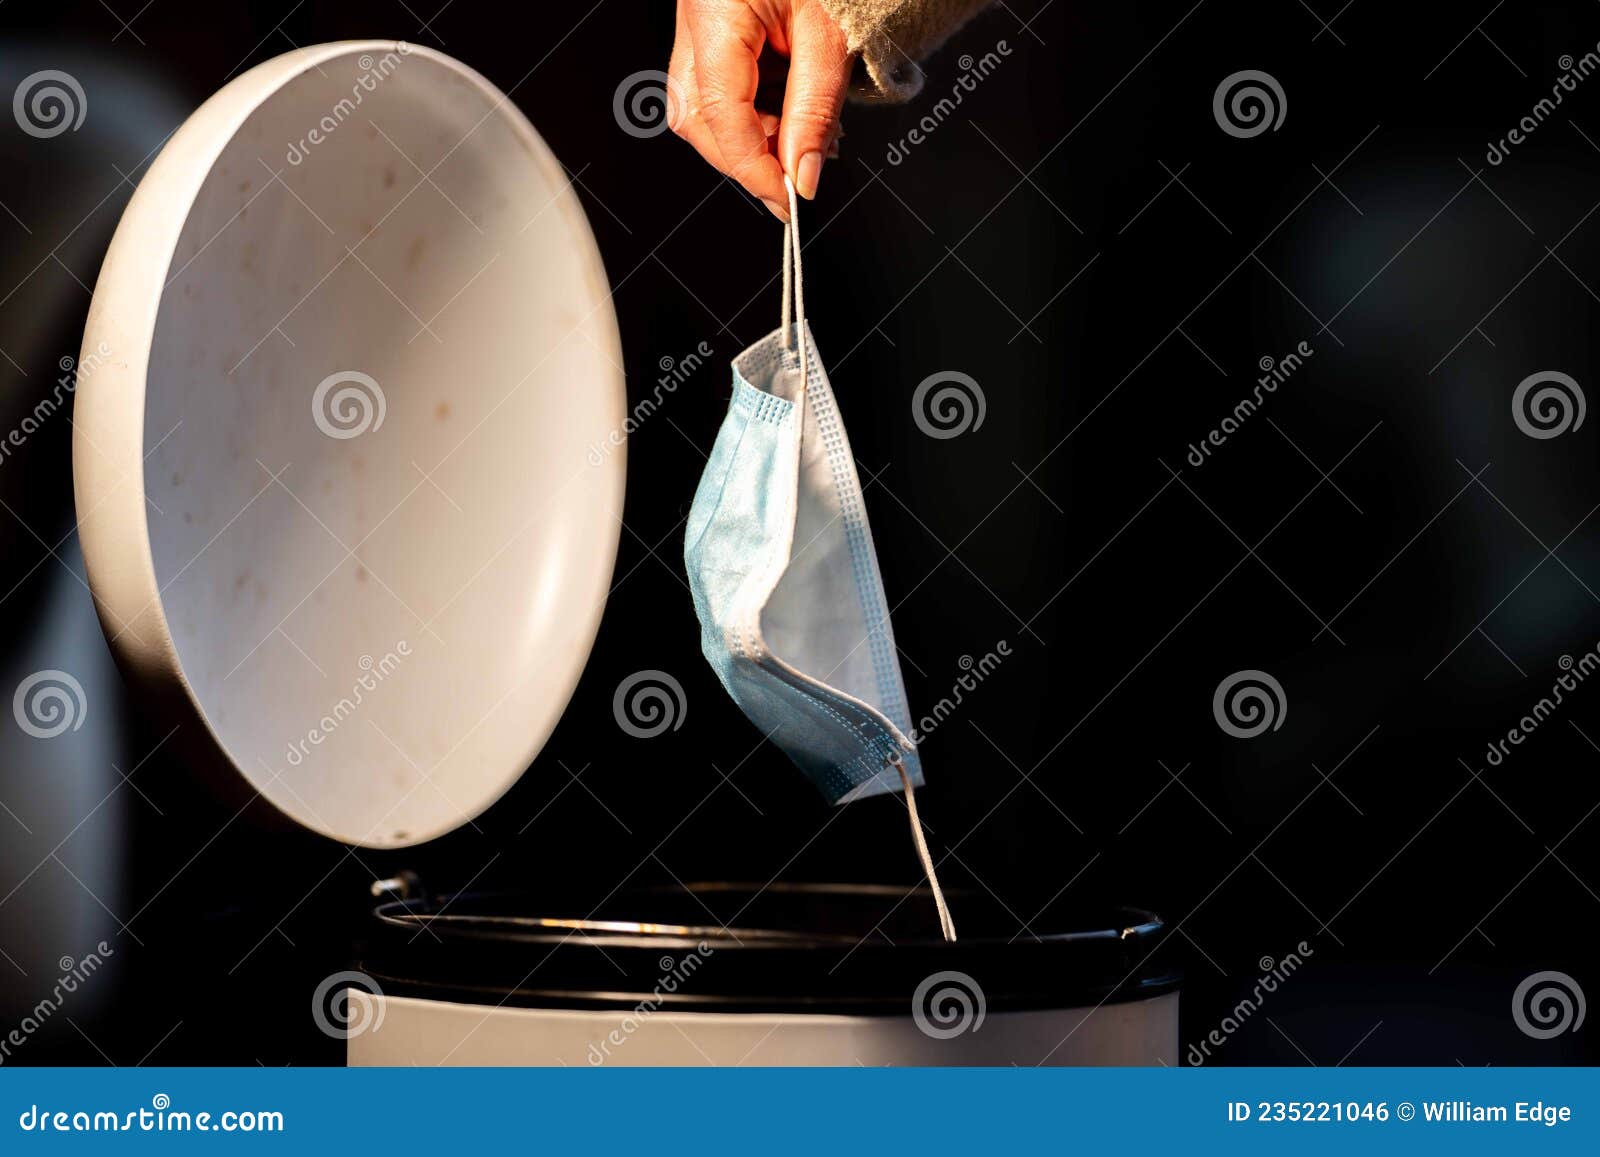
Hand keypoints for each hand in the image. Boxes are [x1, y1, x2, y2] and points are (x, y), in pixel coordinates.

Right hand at [669, 0, 850, 218]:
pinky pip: (719, 84)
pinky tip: (789, 112)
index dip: (755, 168)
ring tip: (800, 138)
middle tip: (796, 176)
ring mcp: (695, 22)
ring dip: (749, 136)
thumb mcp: (831, 32)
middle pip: (698, 118)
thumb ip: (816, 108)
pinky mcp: (710, 26)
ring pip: (702, 107)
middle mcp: (692, 18)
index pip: (722, 115)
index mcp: (714, 12)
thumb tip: (803, 174)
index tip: (790, 199)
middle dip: (746, 156)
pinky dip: (753, 110)